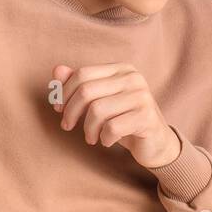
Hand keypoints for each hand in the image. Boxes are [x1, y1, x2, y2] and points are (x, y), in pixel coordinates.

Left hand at [51, 63, 180, 168]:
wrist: (155, 142)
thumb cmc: (122, 119)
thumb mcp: (98, 101)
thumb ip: (78, 85)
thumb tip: (56, 70)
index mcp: (121, 69)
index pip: (82, 74)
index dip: (64, 93)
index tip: (59, 110)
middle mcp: (133, 78)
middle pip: (86, 91)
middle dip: (70, 112)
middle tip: (67, 127)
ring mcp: (142, 96)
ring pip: (97, 110)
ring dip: (88, 129)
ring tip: (91, 137)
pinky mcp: (147, 117)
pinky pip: (112, 127)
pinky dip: (104, 138)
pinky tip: (107, 141)